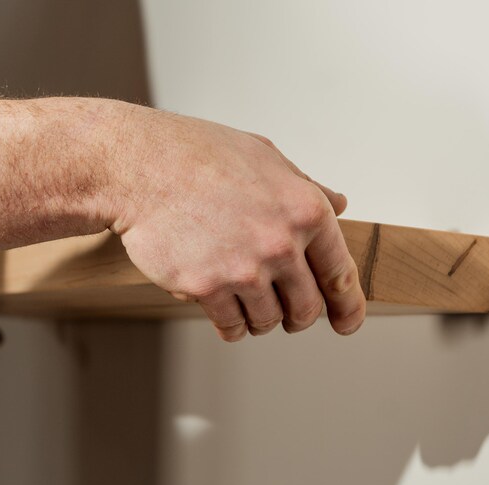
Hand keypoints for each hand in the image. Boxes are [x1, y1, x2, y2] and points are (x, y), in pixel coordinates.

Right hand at [103, 104, 366, 340]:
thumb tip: (340, 204)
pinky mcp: (206, 288)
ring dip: (261, 319)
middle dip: (299, 317)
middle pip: (306, 309)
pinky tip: (225, 311)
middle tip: (290, 316)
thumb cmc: (200, 154)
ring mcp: (244, 269)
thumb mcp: (267, 157)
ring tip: (246, 299)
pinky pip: (232, 326)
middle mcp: (281, 244)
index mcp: (305, 211)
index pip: (340, 274)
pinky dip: (231, 325)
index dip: (349, 307)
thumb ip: (308, 187)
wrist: (139, 165)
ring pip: (268, 321)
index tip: (347, 323)